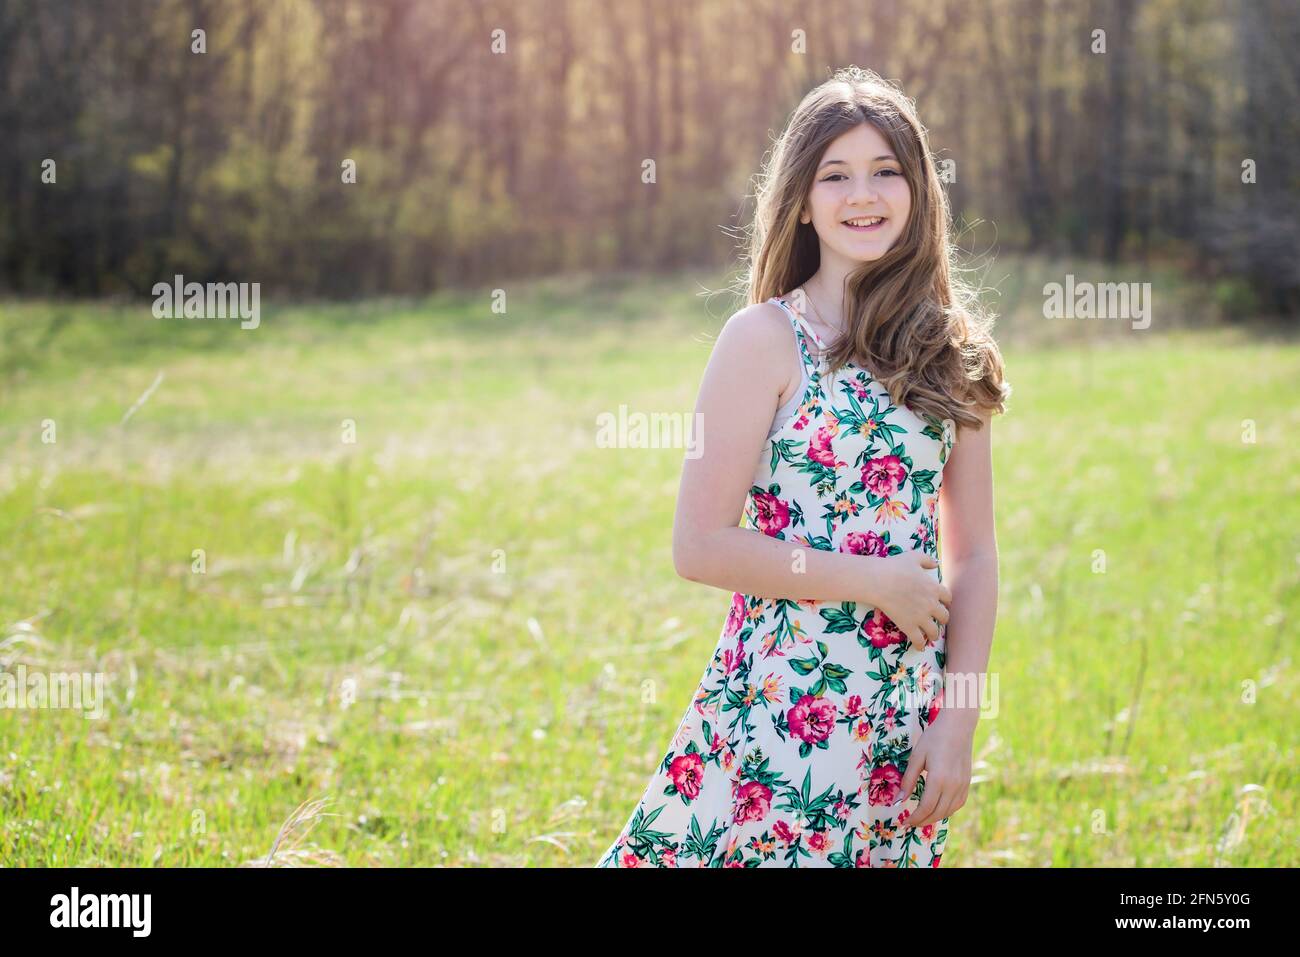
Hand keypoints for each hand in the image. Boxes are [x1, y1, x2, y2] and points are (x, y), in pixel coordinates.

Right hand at [868, 550, 950, 650]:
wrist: (880, 581)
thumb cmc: (895, 567)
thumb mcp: (913, 557)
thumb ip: (927, 560)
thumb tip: (936, 563)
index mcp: (934, 588)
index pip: (948, 598)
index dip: (945, 601)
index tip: (941, 603)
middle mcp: (931, 604)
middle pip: (945, 616)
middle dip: (941, 619)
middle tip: (936, 620)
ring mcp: (921, 617)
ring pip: (934, 631)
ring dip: (934, 634)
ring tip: (930, 636)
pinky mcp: (909, 626)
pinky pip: (919, 640)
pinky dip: (920, 645)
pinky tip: (919, 647)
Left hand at [897, 707, 974, 829]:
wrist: (958, 726)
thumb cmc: (934, 738)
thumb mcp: (916, 757)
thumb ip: (908, 780)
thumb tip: (898, 801)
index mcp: (939, 779)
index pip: (926, 808)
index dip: (914, 818)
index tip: (904, 821)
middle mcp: (953, 785)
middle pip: (938, 813)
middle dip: (923, 821)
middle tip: (910, 822)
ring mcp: (963, 785)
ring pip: (949, 811)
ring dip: (935, 818)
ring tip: (922, 818)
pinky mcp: (968, 782)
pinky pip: (958, 804)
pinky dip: (947, 810)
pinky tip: (938, 809)